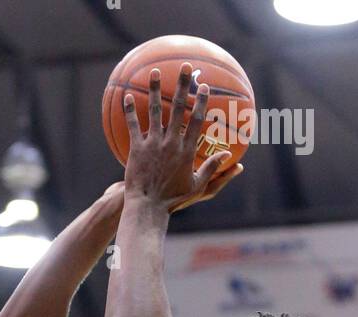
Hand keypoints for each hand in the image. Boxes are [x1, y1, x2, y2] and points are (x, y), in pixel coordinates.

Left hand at [122, 65, 240, 210]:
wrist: (148, 208)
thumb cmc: (174, 200)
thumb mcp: (198, 187)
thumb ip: (213, 170)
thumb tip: (231, 157)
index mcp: (187, 150)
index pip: (197, 120)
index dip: (201, 101)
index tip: (203, 86)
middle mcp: (171, 142)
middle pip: (178, 108)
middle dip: (182, 85)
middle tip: (185, 67)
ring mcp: (153, 144)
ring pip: (155, 111)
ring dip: (155, 89)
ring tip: (154, 71)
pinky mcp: (137, 149)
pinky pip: (133, 126)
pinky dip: (130, 110)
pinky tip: (127, 95)